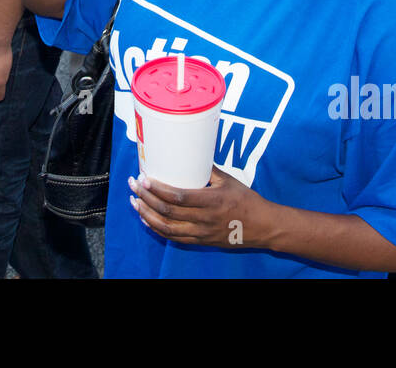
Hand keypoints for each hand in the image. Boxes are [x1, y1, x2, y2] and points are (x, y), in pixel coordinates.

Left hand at [128, 167, 264, 247]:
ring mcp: (201, 233)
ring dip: (147, 214)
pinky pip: (173, 238)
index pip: (178, 197)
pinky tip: (147, 219)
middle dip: (146, 198)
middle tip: (134, 186)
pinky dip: (157, 228)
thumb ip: (207, 170)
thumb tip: (189, 154)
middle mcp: (204, 219)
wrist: (262, 227)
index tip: (144, 179)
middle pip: (167, 212)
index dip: (158, 189)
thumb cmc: (246, 200)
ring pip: (166, 227)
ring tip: (134, 202)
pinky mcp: (200, 241)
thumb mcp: (228, 180)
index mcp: (211, 202)